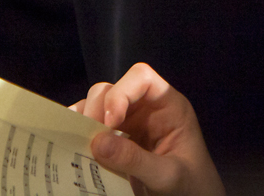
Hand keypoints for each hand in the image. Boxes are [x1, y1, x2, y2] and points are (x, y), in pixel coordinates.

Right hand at [75, 64, 224, 195]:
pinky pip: (90, 130)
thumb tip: (97, 142)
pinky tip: (72, 150)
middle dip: (97, 111)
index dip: (121, 93)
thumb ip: (135, 159)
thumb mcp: (167, 176)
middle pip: (113, 90)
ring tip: (77, 146)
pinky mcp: (114, 144)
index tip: (110, 123)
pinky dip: (78, 136)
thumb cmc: (191, 187)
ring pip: (96, 107)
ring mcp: (128, 126)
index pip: (141, 78)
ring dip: (84, 123)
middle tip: (90, 141)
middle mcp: (146, 110)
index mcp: (168, 106)